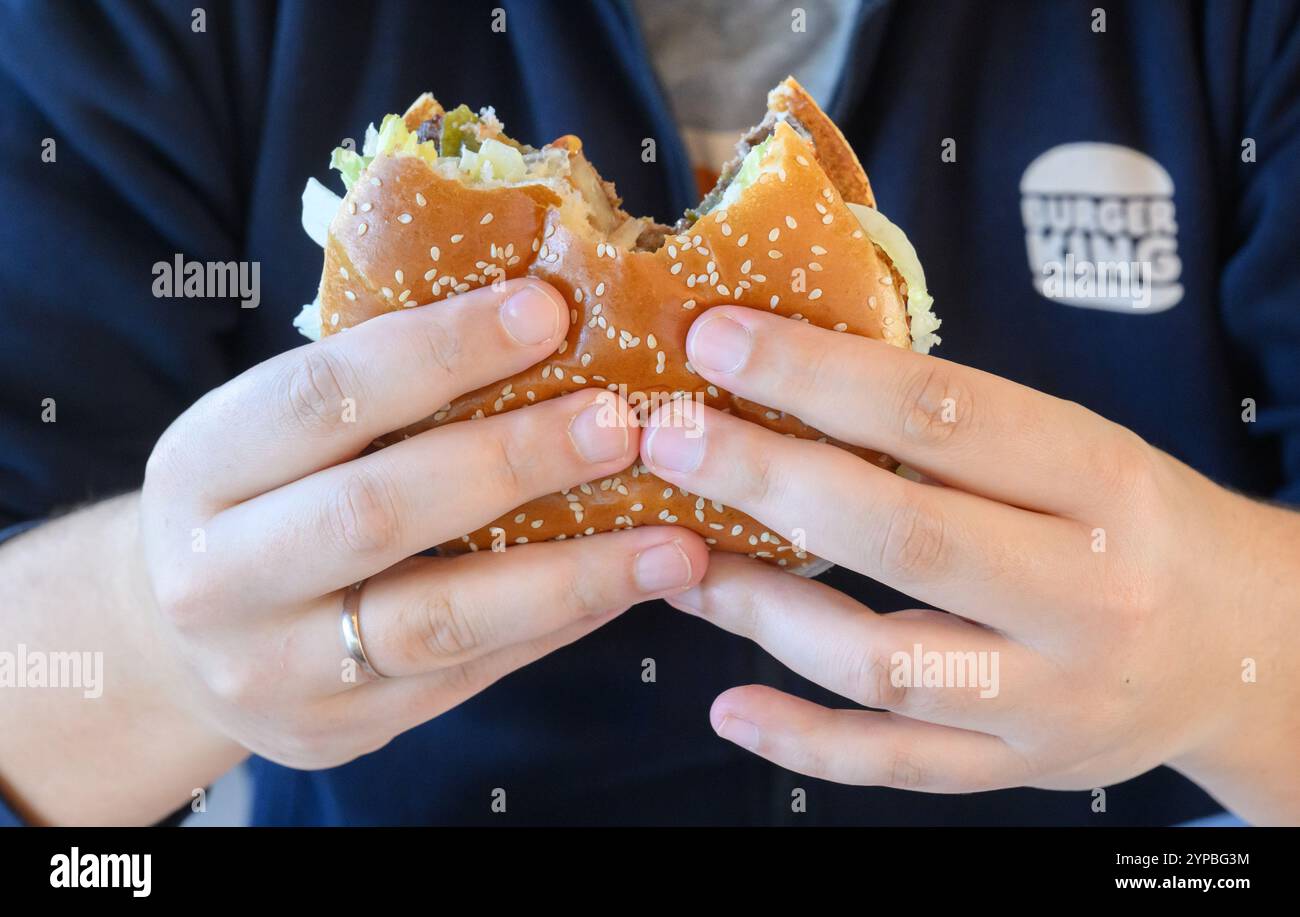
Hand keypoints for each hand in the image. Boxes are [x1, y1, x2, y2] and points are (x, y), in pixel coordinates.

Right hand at [140, 279, 705, 768]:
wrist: (181, 648)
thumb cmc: (256, 504)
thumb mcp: (270, 434)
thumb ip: (373, 393)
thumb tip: (544, 318)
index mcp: (202, 465)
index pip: (324, 394)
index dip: (440, 350)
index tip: (548, 310)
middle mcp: (220, 576)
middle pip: (379, 512)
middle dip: (514, 461)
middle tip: (624, 425)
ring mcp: (279, 669)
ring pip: (440, 621)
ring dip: (570, 575)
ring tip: (672, 543)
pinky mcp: (343, 728)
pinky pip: (471, 675)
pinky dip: (559, 626)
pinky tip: (628, 586)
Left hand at [640, 305, 1299, 823]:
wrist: (1244, 650)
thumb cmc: (1133, 523)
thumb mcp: (1077, 449)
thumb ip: (955, 428)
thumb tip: (787, 374)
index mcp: (1101, 480)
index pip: (942, 414)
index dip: (817, 373)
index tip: (718, 339)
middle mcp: (1085, 593)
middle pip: (902, 535)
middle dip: (766, 479)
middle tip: (669, 438)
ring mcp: (1050, 696)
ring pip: (881, 662)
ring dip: (762, 613)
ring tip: (681, 565)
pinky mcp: (1018, 766)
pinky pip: (895, 765)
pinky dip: (803, 741)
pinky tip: (728, 707)